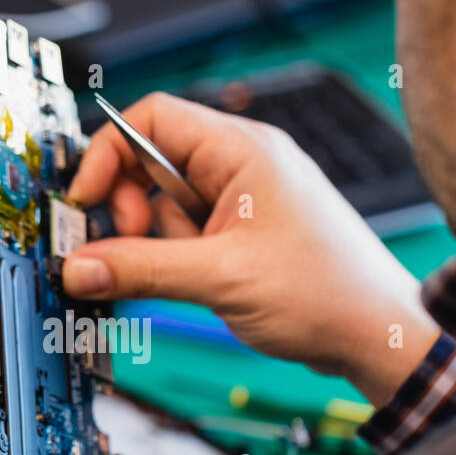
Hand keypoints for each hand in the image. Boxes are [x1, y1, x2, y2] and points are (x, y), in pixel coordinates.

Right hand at [62, 92, 438, 406]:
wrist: (377, 337)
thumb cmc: (326, 294)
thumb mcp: (220, 280)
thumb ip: (141, 270)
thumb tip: (78, 268)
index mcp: (243, 150)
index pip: (151, 117)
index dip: (106, 154)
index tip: (85, 201)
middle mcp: (242, 165)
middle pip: (150, 164)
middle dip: (132, 210)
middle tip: (131, 251)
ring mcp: (243, 200)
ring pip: (165, 206)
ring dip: (159, 243)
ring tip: (191, 277)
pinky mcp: (242, 234)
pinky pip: (187, 234)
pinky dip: (177, 259)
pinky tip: (199, 285)